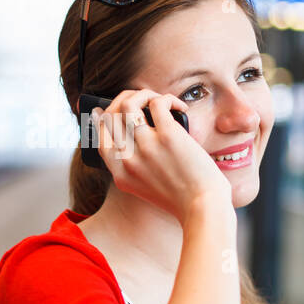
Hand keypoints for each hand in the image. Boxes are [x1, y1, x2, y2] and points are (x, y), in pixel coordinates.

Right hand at [95, 89, 233, 223]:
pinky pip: (158, 103)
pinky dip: (168, 99)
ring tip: (158, 99)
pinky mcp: (169, 136)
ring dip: (143, 94)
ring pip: (129, 103)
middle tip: (142, 100)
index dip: (101, 119)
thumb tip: (138, 131)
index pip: (100, 139)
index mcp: (121, 174)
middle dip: (124, 100)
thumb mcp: (146, 188)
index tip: (106, 108)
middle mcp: (128, 159)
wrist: (203, 209)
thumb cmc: (183, 199)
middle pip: (111, 115)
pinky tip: (180, 107)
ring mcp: (146, 146)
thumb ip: (136, 166)